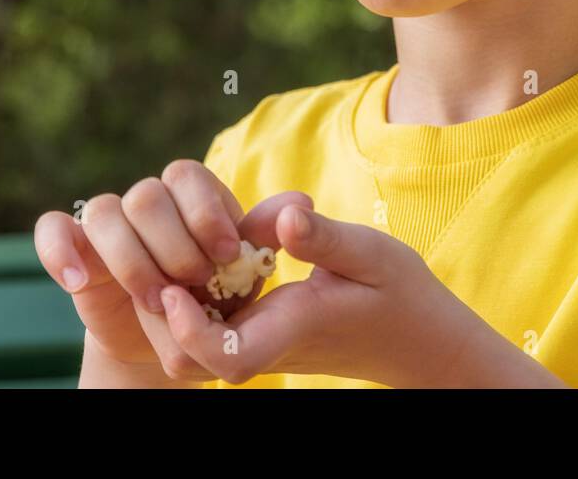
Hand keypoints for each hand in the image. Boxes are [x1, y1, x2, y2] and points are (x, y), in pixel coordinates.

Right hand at [34, 159, 310, 371]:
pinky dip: (60, 250)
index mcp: (191, 193)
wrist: (178, 333)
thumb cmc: (220, 292)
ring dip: (131, 259)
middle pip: (146, 196)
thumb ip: (266, 235)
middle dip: (172, 244)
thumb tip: (300, 202)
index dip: (205, 212)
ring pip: (104, 211)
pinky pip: (53, 230)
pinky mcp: (75, 250)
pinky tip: (79, 281)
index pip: (187, 175)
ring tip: (156, 299)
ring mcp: (109, 223)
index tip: (227, 255)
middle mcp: (149, 200)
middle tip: (195, 284)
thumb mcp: (247, 269)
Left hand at [156, 204, 504, 386]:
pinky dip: (191, 300)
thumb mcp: (372, 252)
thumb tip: (286, 216)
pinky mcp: (258, 335)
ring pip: (190, 351)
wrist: (417, 338)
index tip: (177, 287)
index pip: (226, 356)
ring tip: (178, 252)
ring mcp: (260, 343)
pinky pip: (207, 332)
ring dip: (171, 307)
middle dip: (160, 316)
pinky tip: (205, 257)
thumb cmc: (399, 292)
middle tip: (160, 257)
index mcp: (292, 327)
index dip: (189, 330)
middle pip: (188, 361)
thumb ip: (327, 238)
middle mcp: (268, 342)